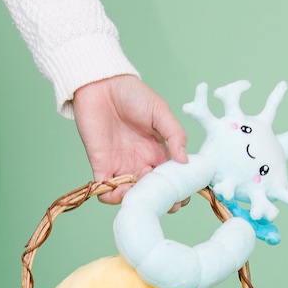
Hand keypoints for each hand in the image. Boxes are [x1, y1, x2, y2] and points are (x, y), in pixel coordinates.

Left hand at [72, 75, 187, 203]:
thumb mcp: (160, 112)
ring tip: (141, 193)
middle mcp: (141, 163)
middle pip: (152, 192)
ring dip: (137, 199)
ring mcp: (121, 167)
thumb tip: (185, 160)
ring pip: (131, 195)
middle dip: (159, 200)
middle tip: (165, 202)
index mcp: (158, 152)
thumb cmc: (132, 94)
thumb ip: (175, 134)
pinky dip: (113, 197)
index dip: (177, 190)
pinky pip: (106, 192)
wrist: (102, 85)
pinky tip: (121, 190)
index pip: (170, 179)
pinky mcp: (102, 166)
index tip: (182, 196)